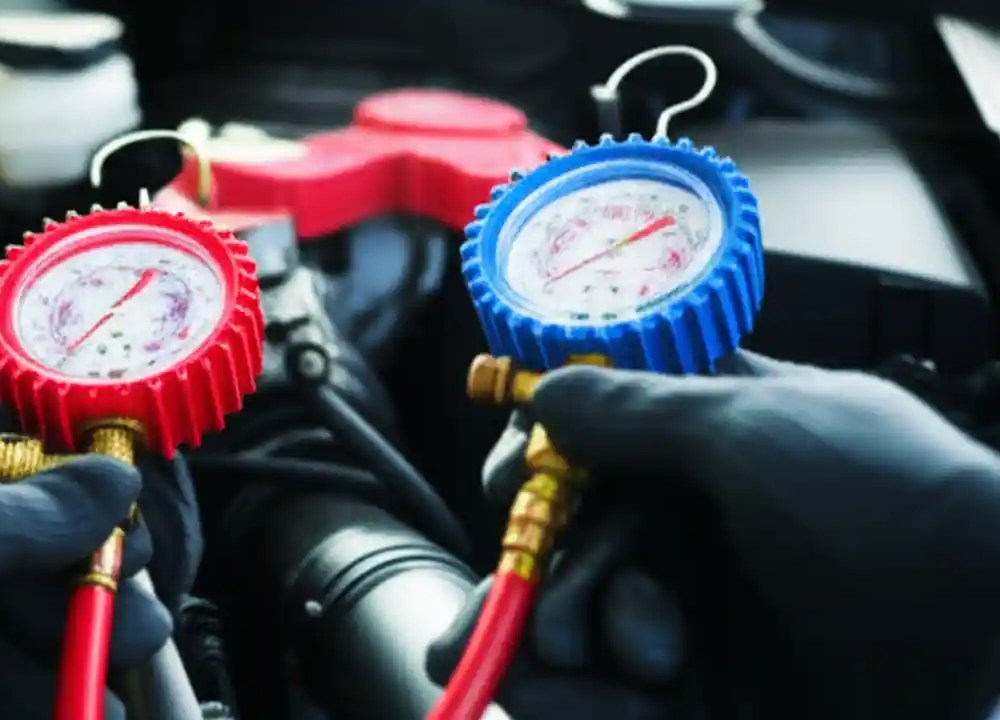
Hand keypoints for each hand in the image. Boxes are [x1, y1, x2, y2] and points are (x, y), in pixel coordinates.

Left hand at [0, 383, 200, 719]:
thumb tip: (115, 475)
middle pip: (12, 533)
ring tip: (121, 663)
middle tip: (132, 602)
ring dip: (67, 639)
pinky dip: (23, 687)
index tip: (123, 509)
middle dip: (80, 573)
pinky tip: (75, 706)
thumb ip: (36, 508)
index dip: (68, 468)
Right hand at [437, 352, 999, 719]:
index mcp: (710, 447)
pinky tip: (601, 706)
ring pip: (564, 629)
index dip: (538, 460)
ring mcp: (698, 625)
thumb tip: (544, 391)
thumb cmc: (889, 510)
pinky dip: (574, 709)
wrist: (995, 653)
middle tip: (548, 617)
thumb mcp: (756, 430)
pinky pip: (599, 705)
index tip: (513, 481)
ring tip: (595, 676)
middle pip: (559, 544)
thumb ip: (637, 410)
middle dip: (538, 576)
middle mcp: (694, 532)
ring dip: (549, 648)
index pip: (589, 444)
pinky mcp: (703, 708)